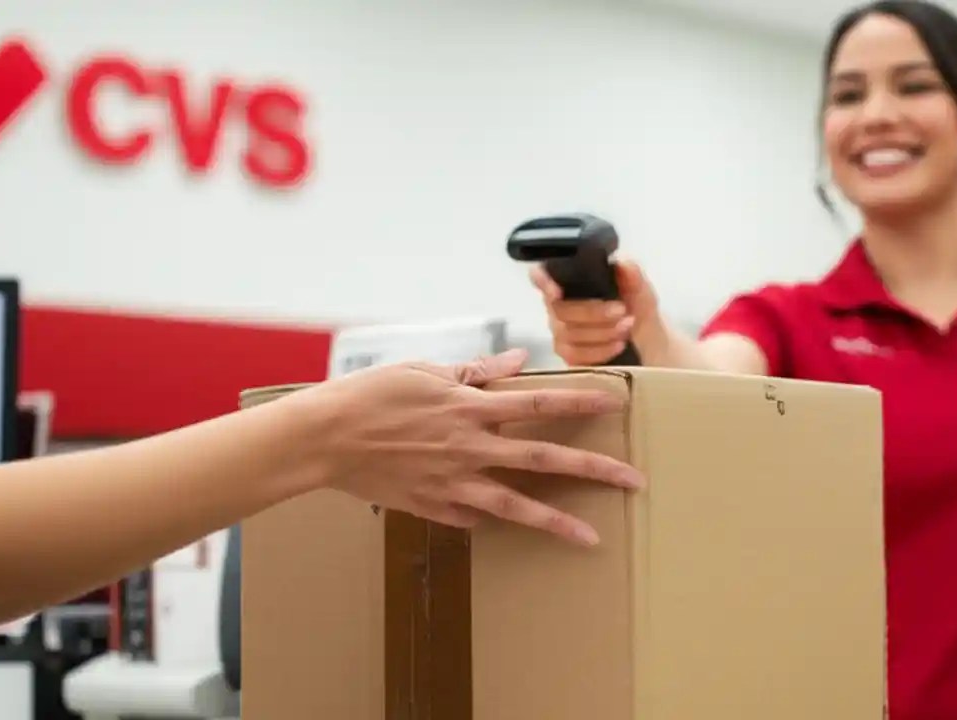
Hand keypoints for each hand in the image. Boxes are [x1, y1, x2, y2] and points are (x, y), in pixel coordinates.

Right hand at [298, 349, 642, 545]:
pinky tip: (505, 520)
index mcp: (470, 405)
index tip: (617, 402)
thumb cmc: (370, 395)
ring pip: (517, 504)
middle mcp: (470, 445)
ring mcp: (454, 481)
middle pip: (545, 458)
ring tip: (592, 538)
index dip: (581, 400)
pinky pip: (473, 515)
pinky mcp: (434, 506)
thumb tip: (518, 361)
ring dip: (558, 522)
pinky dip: (490, 516)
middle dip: (593, 469)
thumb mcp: (423, 371)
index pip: (540, 401)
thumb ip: (475, 371)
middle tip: (633, 481)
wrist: (323, 438)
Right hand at [531, 258, 661, 365]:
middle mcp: (561, 307)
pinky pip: (574, 355)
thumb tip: (622, 262)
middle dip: (593, 311)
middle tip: (621, 310)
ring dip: (601, 331)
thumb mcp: (642, 293)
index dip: (542, 281)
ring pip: (567, 333)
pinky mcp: (570, 357)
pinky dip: (599, 350)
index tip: (556, 292)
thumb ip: (633, 276)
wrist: (651, 349)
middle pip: (559, 309)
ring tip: (626, 327)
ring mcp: (562, 334)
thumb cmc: (639, 315)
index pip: (542, 276)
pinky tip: (618, 345)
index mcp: (573, 284)